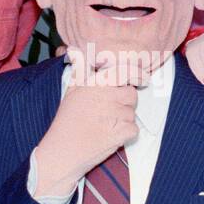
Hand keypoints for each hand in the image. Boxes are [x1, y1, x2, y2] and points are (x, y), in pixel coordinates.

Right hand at [32, 49, 136, 197]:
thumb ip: (79, 71)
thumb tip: (74, 50)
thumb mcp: (70, 91)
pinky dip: (126, 135)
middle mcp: (103, 95)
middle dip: (125, 103)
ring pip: (132, 113)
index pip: (124, 71)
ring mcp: (112, 114)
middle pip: (131, 94)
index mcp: (93, 83)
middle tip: (110, 112)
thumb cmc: (66, 122)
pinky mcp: (117, 133)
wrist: (60, 153)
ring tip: (105, 126)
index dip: (137, 74)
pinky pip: (134, 130)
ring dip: (123, 120)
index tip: (143, 79)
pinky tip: (110, 136)